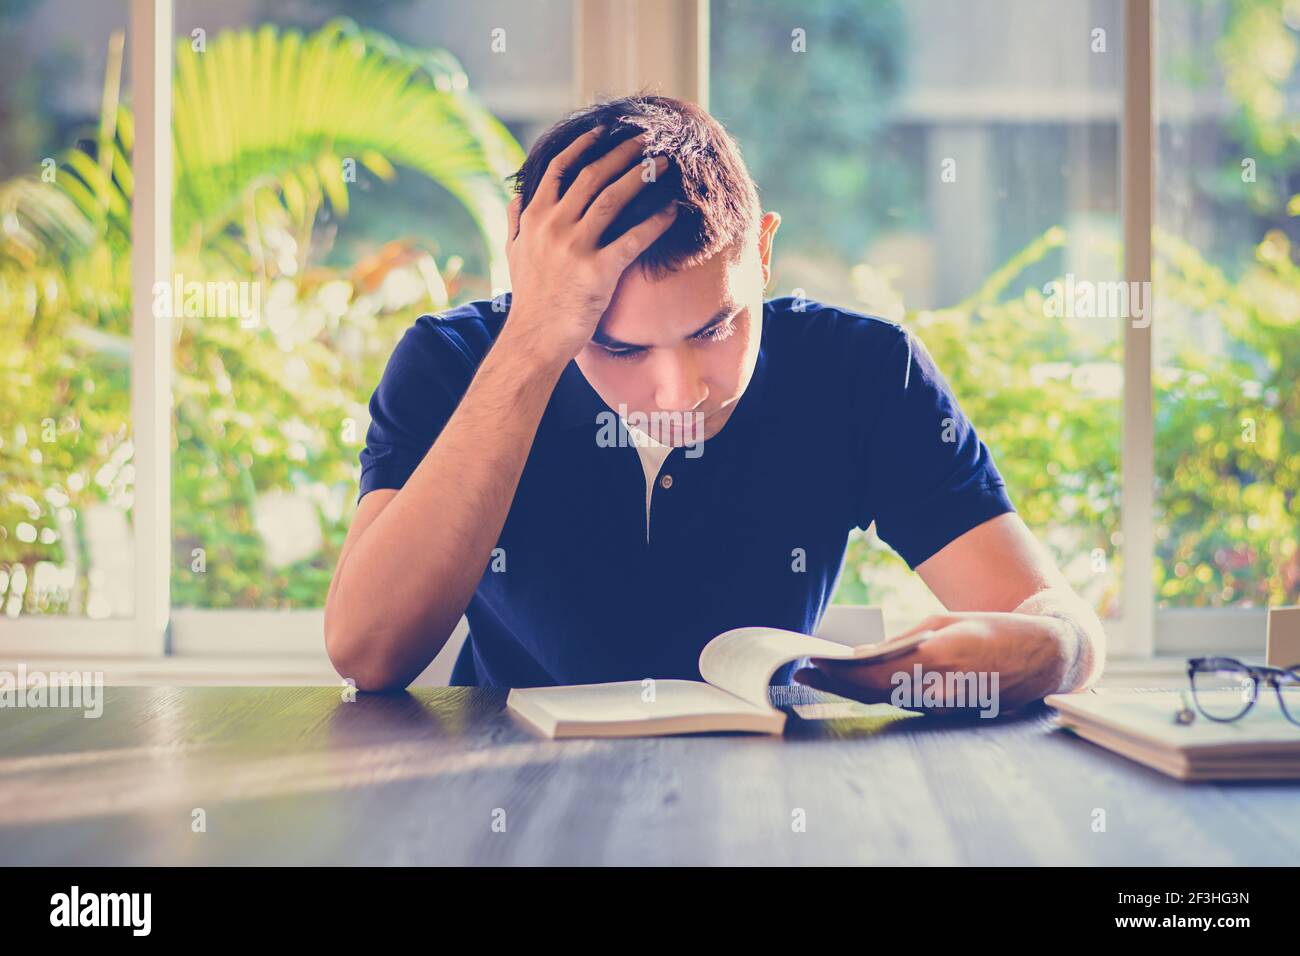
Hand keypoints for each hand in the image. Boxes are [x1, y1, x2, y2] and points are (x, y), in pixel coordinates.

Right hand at [502, 127, 678, 366]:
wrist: (535, 337)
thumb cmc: (530, 297)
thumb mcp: (513, 254)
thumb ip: (515, 221)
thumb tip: (516, 196)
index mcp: (534, 217)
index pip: (560, 168)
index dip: (585, 145)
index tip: (605, 130)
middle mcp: (553, 225)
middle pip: (592, 176)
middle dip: (622, 153)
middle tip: (646, 139)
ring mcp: (575, 247)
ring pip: (612, 198)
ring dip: (641, 176)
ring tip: (663, 164)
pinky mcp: (597, 271)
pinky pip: (632, 239)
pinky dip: (655, 222)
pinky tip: (672, 210)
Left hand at [793, 611, 1078, 717]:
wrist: (1045, 657)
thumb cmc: (993, 630)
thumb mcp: (945, 622)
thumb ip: (904, 641)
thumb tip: (863, 654)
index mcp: (937, 658)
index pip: (874, 674)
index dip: (838, 673)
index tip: (812, 662)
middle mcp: (938, 688)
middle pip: (873, 692)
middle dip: (835, 683)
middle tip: (804, 672)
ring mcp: (944, 705)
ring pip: (886, 700)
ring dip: (851, 690)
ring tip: (820, 676)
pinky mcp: (948, 711)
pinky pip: (905, 702)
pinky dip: (878, 693)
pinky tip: (857, 683)